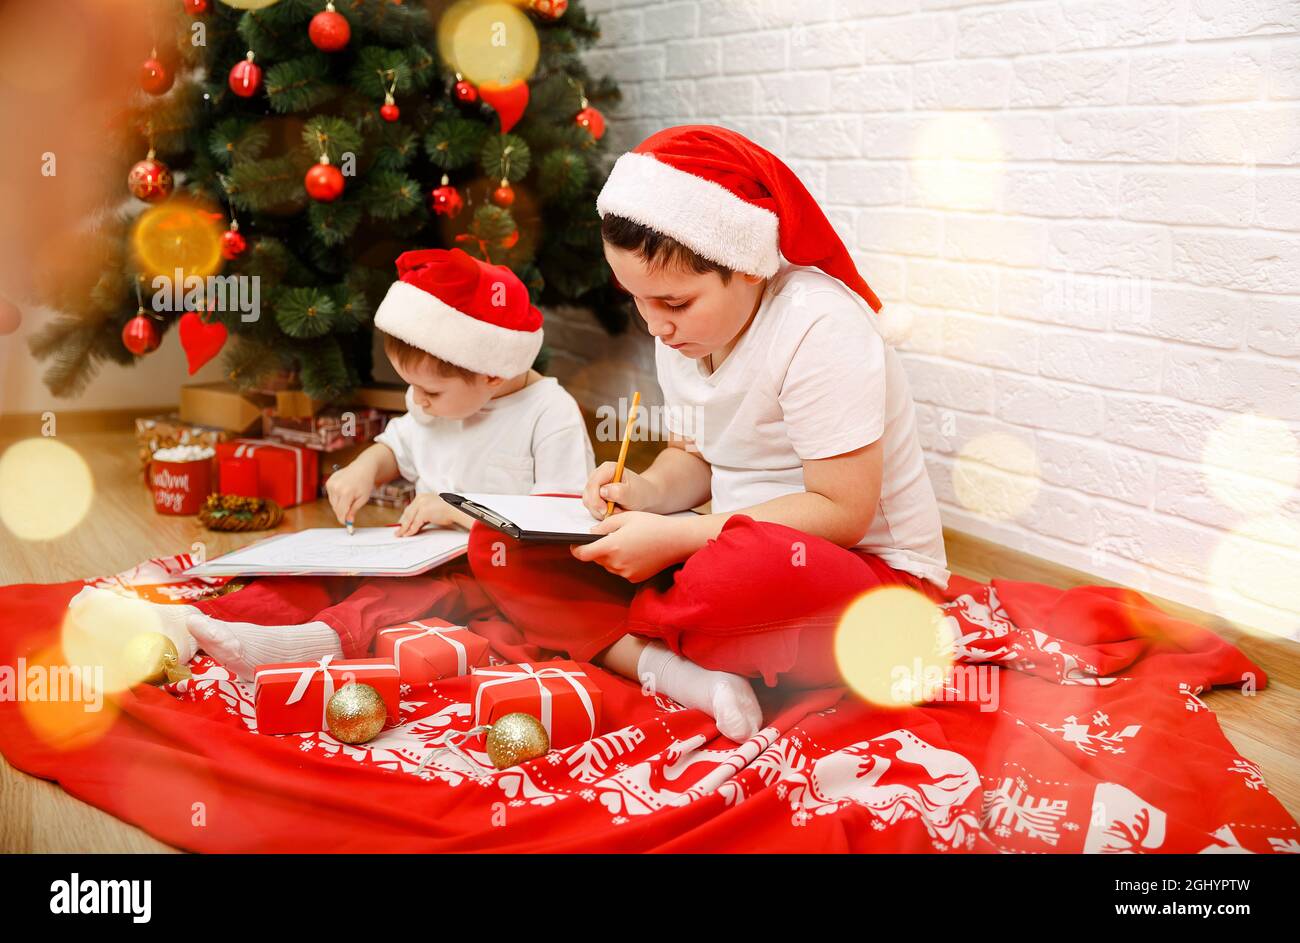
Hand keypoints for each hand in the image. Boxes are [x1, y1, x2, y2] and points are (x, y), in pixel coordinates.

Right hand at [325, 464, 373, 525]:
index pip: (340, 511)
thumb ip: (354, 510)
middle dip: (342, 512)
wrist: (363, 468)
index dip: (343, 519)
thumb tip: (348, 521)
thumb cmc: (365, 482)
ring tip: (349, 497)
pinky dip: (336, 497)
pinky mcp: (329, 482)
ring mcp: (331, 484)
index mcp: (346, 492)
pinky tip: (344, 492)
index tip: (346, 524)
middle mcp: (336, 488)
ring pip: (332, 503)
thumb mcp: (363, 498)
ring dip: (339, 504)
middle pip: (335, 508)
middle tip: (350, 510)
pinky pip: (330, 496)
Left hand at [395, 493, 460, 536]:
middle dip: (403, 523)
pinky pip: (415, 524)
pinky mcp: (424, 512)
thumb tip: (416, 523)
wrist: (456, 510)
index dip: (405, 518)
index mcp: (422, 496)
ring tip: (401, 534)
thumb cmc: (448, 510)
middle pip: (408, 513)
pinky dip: (411, 530)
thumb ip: (424, 513)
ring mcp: (421, 504)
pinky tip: (408, 534)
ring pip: (410, 519)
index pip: (410, 508)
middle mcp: (420, 499)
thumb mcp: (433, 509)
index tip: (402, 524)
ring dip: (404, 528)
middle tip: (399, 531)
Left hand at [569, 511, 696, 581]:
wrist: (676, 541)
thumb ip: (604, 526)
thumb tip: (591, 534)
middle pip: (596, 559)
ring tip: (627, 543)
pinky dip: (622, 563)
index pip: (583, 554)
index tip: (575, 545)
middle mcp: (617, 563)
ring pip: (608, 565)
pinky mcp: (634, 578)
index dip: (576, 550)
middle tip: (612, 536)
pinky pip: (620, 571)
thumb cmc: (653, 526)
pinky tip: (635, 552)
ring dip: (611, 556)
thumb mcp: (626, 517)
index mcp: (612, 546)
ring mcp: (625, 573)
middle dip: (598, 549)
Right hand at [581, 461, 659, 519]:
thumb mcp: (633, 494)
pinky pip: (592, 508)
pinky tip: (614, 511)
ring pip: (589, 503)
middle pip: (588, 495)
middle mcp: (598, 476)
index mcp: (608, 469)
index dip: (596, 498)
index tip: (605, 510)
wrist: (644, 498)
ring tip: (618, 510)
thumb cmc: (640, 493)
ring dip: (602, 512)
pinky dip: (602, 513)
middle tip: (617, 511)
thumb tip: (603, 491)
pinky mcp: (594, 497)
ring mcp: (595, 487)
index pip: (593, 484)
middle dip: (600, 507)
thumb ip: (619, 492)